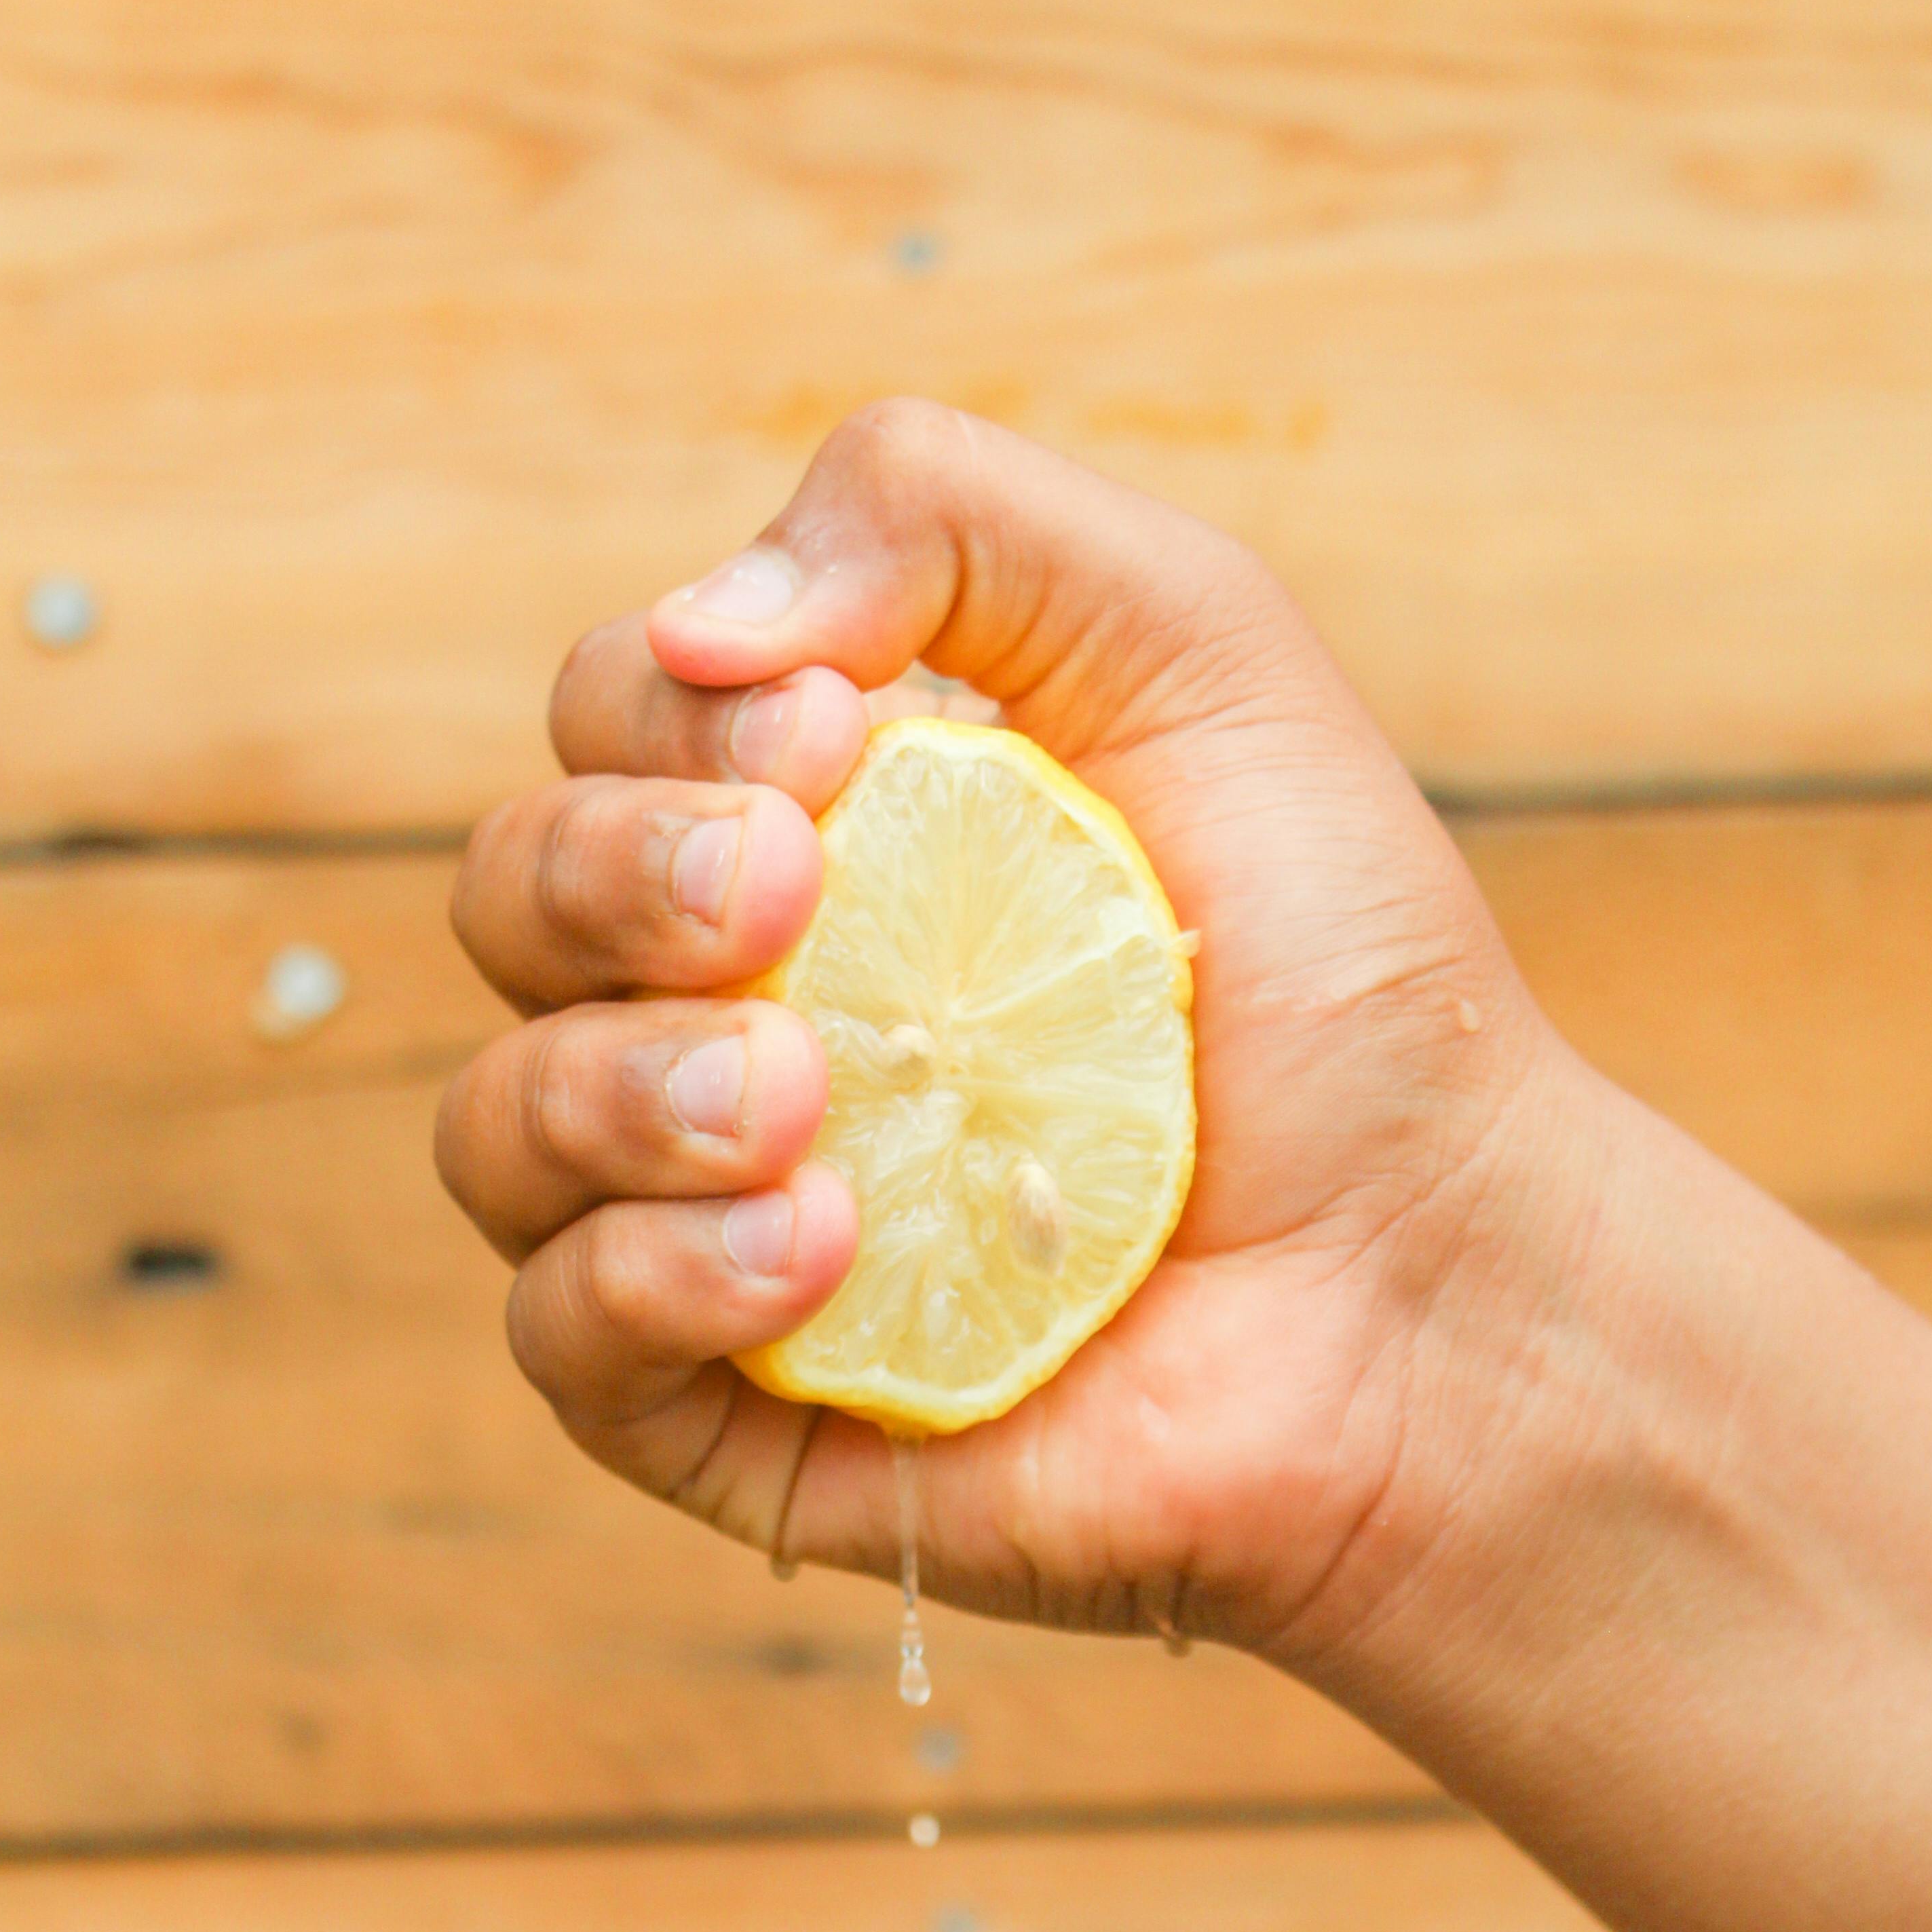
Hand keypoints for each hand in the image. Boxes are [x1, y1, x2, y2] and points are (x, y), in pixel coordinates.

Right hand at [438, 397, 1561, 1658]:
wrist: (1436, 1271)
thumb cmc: (1336, 974)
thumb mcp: (1192, 647)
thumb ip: (950, 518)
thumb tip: (696, 623)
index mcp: (811, 834)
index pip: (604, 727)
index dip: (666, 719)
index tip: (844, 743)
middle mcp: (732, 1015)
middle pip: (510, 907)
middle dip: (612, 876)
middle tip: (787, 897)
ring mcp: (718, 1219)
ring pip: (495, 1130)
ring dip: (611, 1083)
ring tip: (800, 1097)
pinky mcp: (738, 1413)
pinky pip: (560, 1338)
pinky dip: (649, 1273)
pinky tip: (819, 1245)